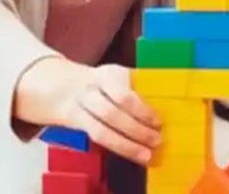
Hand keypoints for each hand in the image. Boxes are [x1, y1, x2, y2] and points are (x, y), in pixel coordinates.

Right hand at [34, 59, 160, 163]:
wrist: (61, 84)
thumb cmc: (103, 82)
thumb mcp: (118, 76)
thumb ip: (138, 87)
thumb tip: (167, 104)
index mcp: (108, 75)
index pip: (123, 94)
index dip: (141, 109)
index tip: (159, 121)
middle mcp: (91, 90)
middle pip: (111, 113)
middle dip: (135, 129)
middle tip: (157, 140)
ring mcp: (80, 108)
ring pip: (100, 130)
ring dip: (125, 145)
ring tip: (146, 154)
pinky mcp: (76, 123)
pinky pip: (96, 138)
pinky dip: (117, 147)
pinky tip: (133, 154)